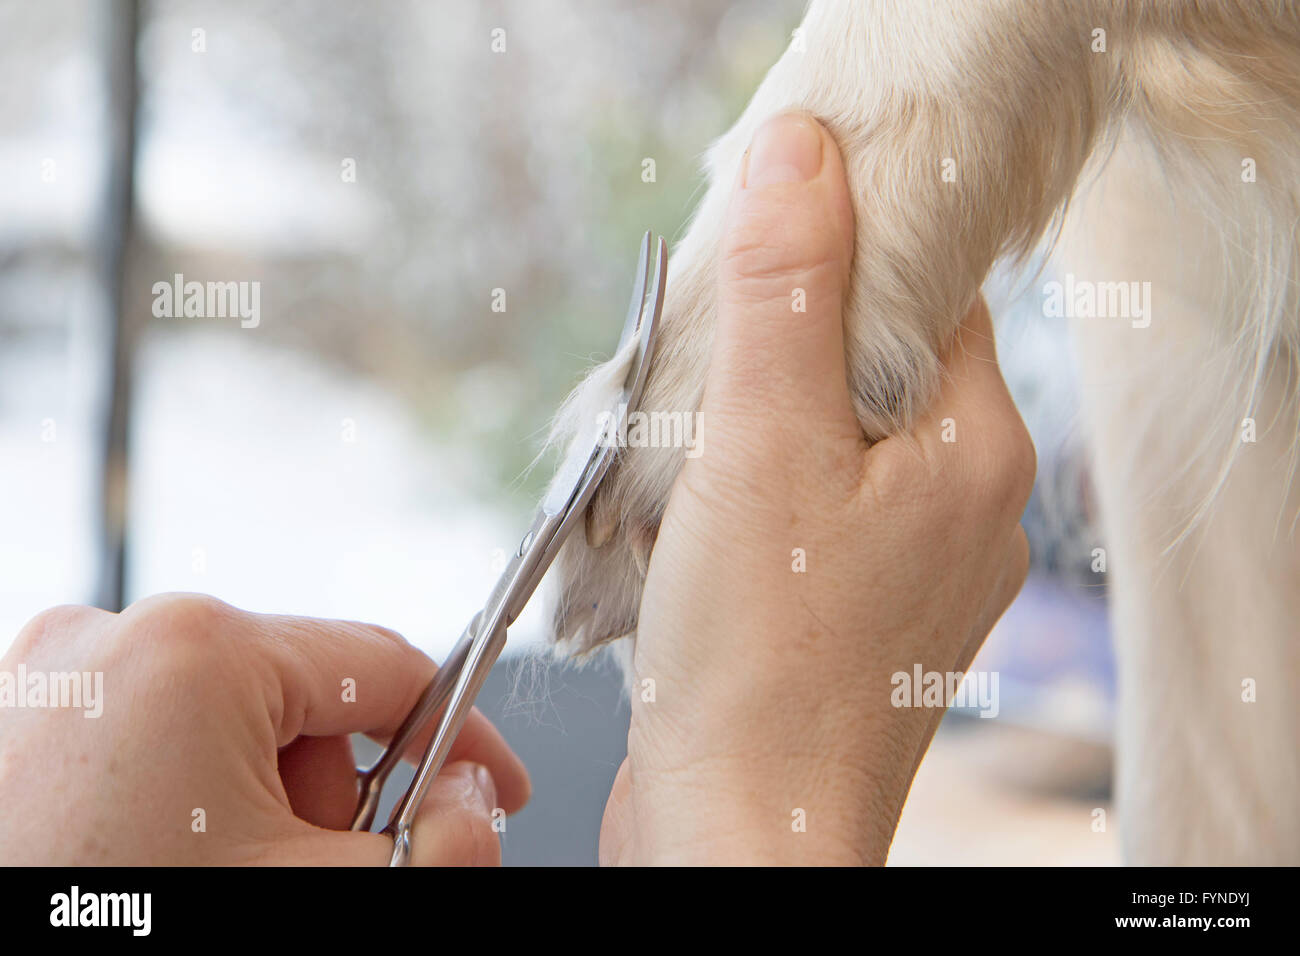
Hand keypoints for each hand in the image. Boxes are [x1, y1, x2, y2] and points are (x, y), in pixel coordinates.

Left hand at [0, 594, 529, 864]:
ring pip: (227, 723)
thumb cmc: (121, 924)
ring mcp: (57, 677)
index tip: (492, 789)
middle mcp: (118, 638)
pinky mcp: (25, 721)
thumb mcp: (315, 890)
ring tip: (222, 870)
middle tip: (314, 867)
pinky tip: (173, 862)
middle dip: (333, 793)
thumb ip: (438, 846)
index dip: (463, 736)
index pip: (389, 666)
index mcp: (200, 651)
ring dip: (258, 801)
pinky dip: (191, 799)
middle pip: (303, 700)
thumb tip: (474, 805)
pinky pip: (154, 736)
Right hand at [601, 113, 1033, 864]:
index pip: (926, 288)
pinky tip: (700, 538)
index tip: (751, 280)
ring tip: (691, 479)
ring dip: (750, 433)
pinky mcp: (862, 612)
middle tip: (702, 391)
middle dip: (775, 359)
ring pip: (832, 440)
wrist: (738, 835)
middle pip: (873, 363)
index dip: (834, 261)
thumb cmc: (758, 665)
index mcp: (978, 450)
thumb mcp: (764, 447)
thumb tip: (801, 155)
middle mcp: (968, 507)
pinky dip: (750, 500)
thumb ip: (788, 294)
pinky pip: (810, 511)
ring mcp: (919, 567)